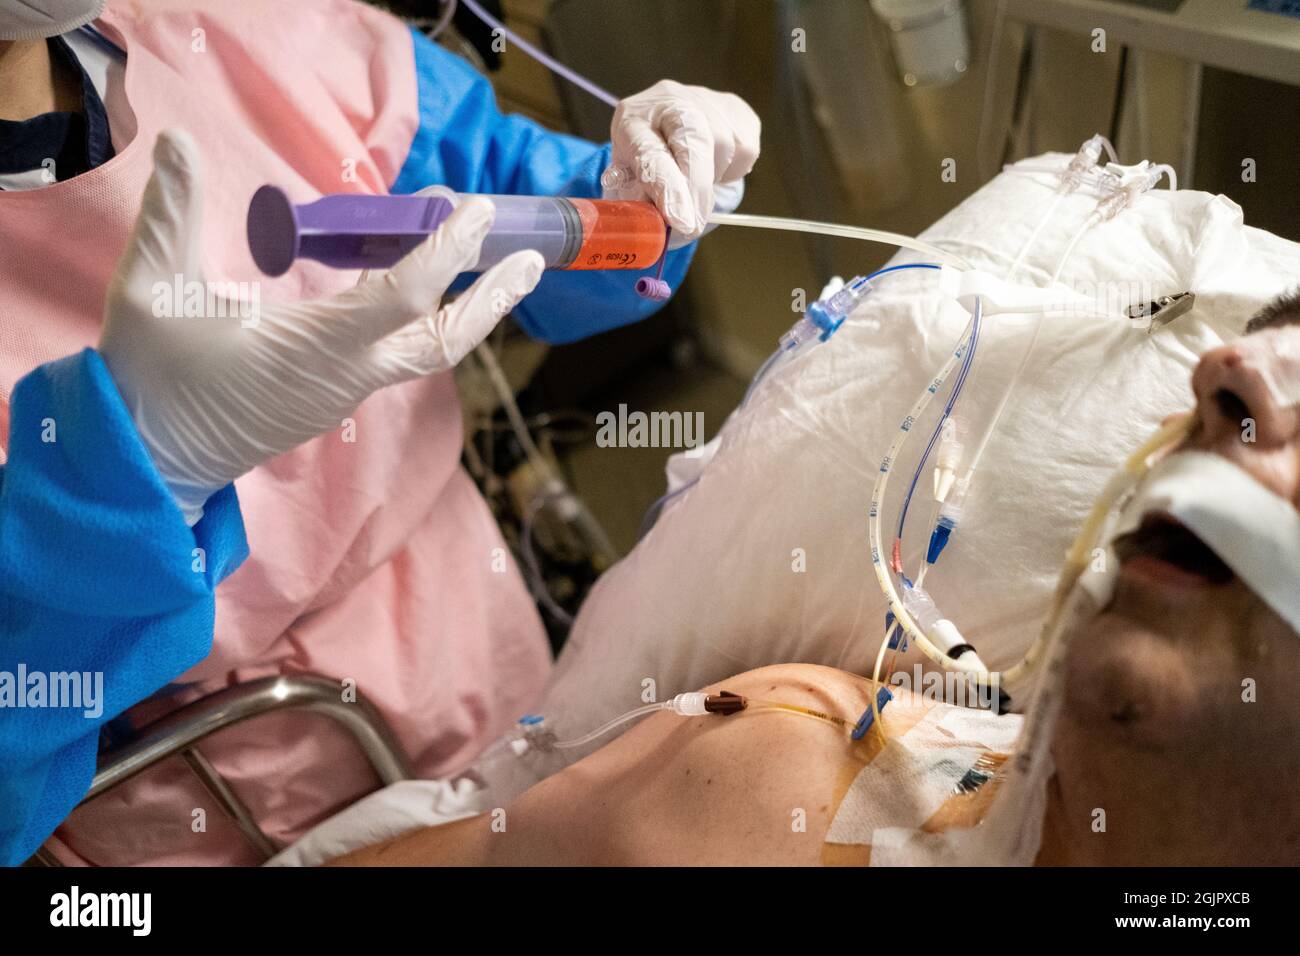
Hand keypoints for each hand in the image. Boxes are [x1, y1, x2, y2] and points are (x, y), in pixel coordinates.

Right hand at [98, 129, 543, 523]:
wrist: (148, 460)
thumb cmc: (151, 379)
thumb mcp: (152, 289)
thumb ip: (171, 213)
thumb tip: (176, 141)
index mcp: (315, 350)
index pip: (400, 298)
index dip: (442, 252)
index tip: (474, 210)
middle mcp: (346, 376)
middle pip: (442, 342)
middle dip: (491, 299)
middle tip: (531, 259)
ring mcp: (344, 392)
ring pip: (423, 351)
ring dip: (464, 309)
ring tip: (497, 265)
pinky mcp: (334, 396)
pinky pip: (394, 353)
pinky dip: (422, 317)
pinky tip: (423, 282)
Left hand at [605, 79, 759, 241]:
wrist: (666, 131)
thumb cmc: (645, 165)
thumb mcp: (631, 186)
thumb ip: (642, 205)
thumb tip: (661, 229)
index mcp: (632, 121)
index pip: (651, 152)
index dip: (667, 187)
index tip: (680, 220)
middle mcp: (667, 100)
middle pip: (693, 139)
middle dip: (698, 186)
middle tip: (696, 223)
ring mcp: (703, 98)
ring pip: (724, 146)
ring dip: (714, 177)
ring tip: (697, 181)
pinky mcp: (733, 106)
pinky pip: (746, 147)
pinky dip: (733, 170)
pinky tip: (714, 166)